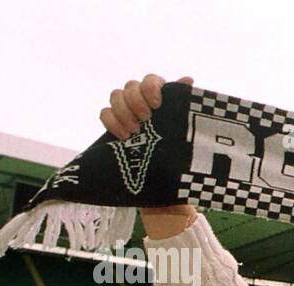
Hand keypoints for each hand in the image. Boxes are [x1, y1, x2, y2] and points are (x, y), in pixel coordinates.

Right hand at [100, 74, 197, 238]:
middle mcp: (146, 107)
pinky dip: (111, 121)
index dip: (151, 86)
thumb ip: (186, 111)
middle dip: (135, 100)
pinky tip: (123, 137)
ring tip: (133, 132)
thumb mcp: (189, 142)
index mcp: (164, 105)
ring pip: (116, 96)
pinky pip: (104, 113)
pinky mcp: (116, 130)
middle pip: (131, 86)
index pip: (152, 81)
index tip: (158, 104)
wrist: (168, 198)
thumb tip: (189, 79)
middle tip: (145, 120)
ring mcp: (129, 117)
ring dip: (122, 111)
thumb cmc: (183, 167)